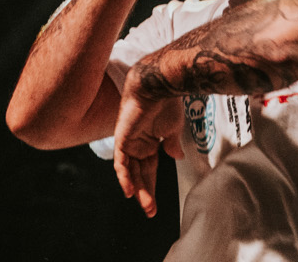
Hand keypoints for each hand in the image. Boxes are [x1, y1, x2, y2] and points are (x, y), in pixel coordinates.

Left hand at [112, 77, 186, 216]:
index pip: (150, 170)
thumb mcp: (174, 128)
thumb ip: (172, 144)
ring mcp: (129, 143)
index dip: (152, 186)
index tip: (156, 205)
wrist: (158, 86)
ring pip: (130, 172)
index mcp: (151, 142)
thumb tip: (177, 157)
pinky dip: (124, 177)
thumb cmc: (167, 103)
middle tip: (151, 211)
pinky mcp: (122, 139)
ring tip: (146, 205)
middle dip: (146, 193)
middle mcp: (138, 144)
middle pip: (140, 174)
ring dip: (137, 189)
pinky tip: (130, 192)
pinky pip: (121, 163)